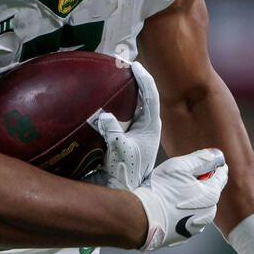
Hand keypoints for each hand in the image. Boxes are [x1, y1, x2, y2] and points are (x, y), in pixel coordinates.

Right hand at [94, 61, 160, 190]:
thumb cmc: (125, 172)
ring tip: (117, 74)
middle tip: (122, 63)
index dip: (143, 78)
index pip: (150, 95)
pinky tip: (107, 97)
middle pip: (144, 96)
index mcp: (150, 126)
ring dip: (128, 89)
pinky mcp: (127, 135)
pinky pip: (124, 112)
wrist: (122, 190)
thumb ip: (113, 132)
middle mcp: (146, 125)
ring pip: (135, 103)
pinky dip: (118, 102)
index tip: (133, 64)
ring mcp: (137, 130)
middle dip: (135, 79)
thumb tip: (102, 115)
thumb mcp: (120, 150)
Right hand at [132, 148, 227, 250]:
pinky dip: (180, 213)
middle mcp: (209, 213)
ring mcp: (196, 227)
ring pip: (198, 208)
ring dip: (189, 200)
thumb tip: (215, 155)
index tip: (205, 162)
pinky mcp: (184, 236)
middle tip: (179, 180)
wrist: (140, 218)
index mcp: (211, 194)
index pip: (221, 175)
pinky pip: (186, 220)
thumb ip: (200, 159)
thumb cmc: (159, 191)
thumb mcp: (179, 167)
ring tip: (169, 196)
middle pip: (208, 192)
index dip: (213, 166)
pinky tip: (166, 209)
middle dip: (198, 185)